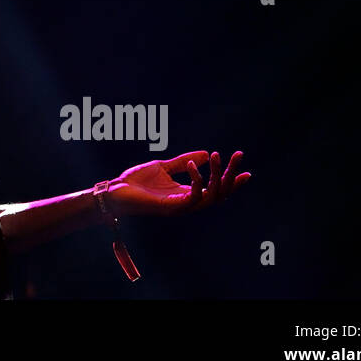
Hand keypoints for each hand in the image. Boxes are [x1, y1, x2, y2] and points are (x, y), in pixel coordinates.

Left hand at [106, 150, 250, 216]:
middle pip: (219, 193)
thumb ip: (183, 162)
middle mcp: (188, 202)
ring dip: (216, 175)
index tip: (246, 169)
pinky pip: (193, 197)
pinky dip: (196, 180)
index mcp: (187, 193)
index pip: (216, 189)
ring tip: (216, 155)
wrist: (115, 192)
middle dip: (230, 174)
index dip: (231, 180)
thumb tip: (205, 153)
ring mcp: (181, 207)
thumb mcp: (163, 166)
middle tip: (238, 155)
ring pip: (211, 196)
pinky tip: (190, 165)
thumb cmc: (135, 182)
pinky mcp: (172, 207)